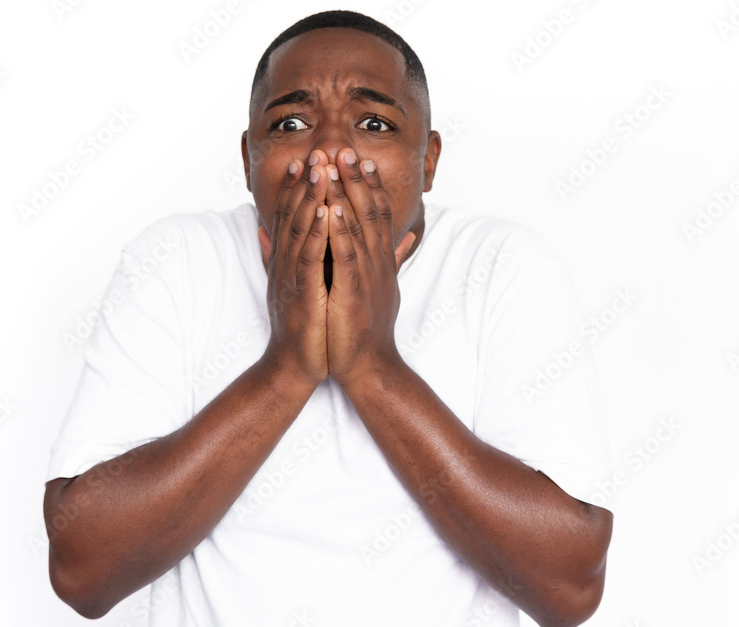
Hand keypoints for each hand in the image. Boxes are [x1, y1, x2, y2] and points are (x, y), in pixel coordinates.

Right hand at [258, 150, 331, 388]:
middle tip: (316, 151)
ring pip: (300, 229)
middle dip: (306, 183)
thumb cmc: (307, 329)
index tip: (312, 160)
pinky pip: (309, 257)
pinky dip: (315, 232)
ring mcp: (292, 276)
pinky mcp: (301, 292)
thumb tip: (280, 240)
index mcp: (291, 262)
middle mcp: (287, 264)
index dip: (301, 188)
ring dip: (310, 197)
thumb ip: (302, 261)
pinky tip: (323, 210)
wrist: (297, 365)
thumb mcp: (305, 288)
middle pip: (294, 215)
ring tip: (321, 169)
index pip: (294, 218)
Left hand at [324, 148, 415, 386]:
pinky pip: (347, 255)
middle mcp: (377, 263)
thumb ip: (390, 260)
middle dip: (355, 178)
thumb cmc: (365, 329)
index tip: (358, 158)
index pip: (376, 214)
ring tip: (333, 166)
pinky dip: (339, 230)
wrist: (368, 366)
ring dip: (345, 194)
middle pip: (369, 211)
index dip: (368, 185)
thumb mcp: (379, 288)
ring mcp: (367, 276)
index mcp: (379, 261)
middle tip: (344, 148)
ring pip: (357, 226)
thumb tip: (407, 239)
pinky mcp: (354, 292)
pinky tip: (331, 208)